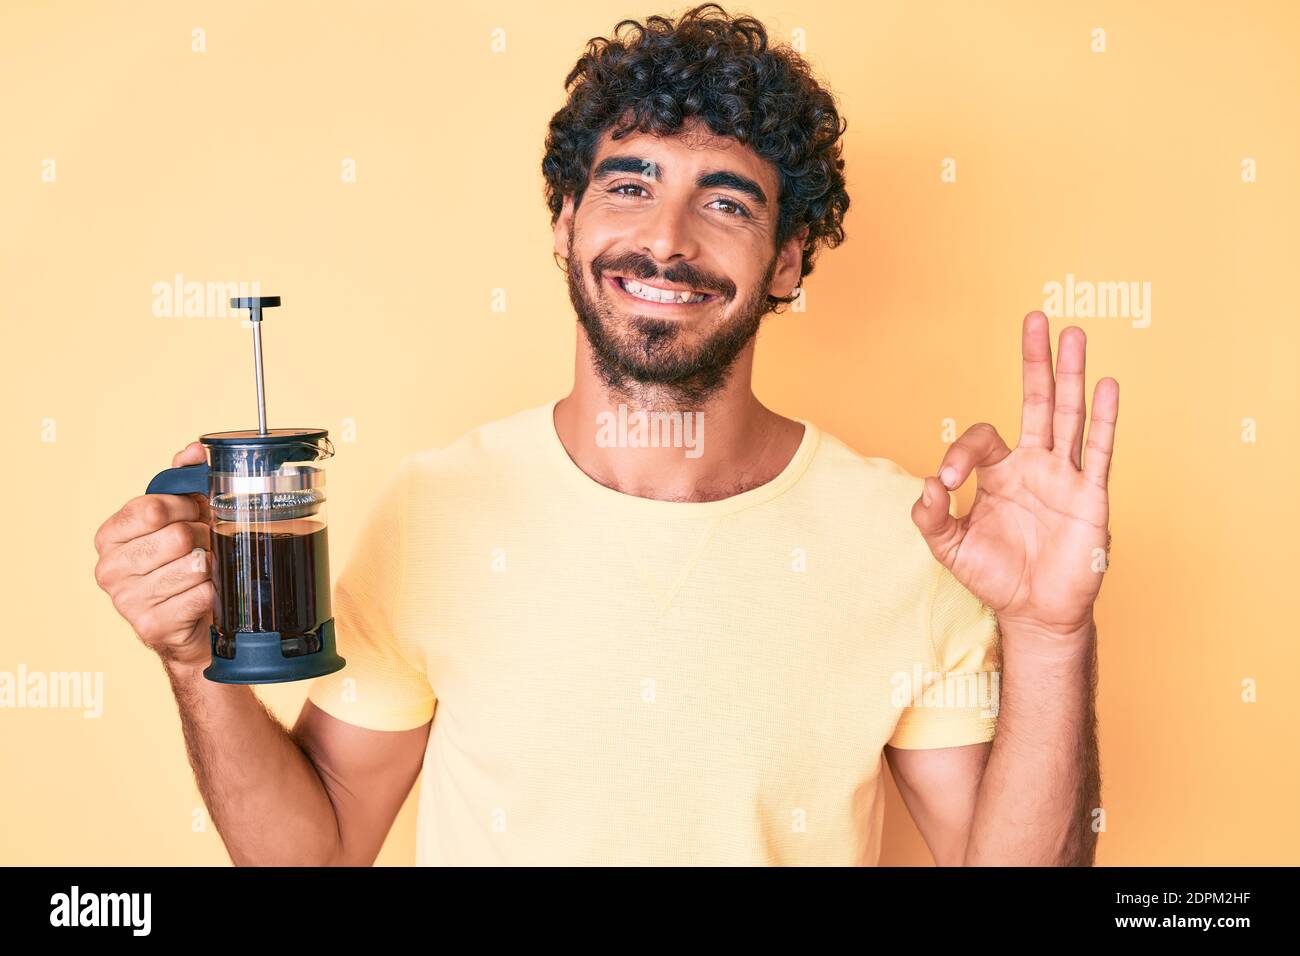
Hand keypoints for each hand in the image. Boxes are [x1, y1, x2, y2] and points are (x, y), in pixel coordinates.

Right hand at [93, 442, 214, 669]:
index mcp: (109, 536)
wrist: (189, 623)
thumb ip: (181, 480)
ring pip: (193, 566)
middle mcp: (109, 568)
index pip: (151, 508)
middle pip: (177, 537)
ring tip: (205, 569)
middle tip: (204, 544)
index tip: (195, 512)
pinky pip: (202, 595)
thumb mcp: (178, 518)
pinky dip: (214, 592)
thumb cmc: (182, 562)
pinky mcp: (152, 626)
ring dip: (211, 565)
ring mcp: (127, 600)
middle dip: (203, 536)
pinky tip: (206, 594)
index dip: (185, 507)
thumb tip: (193, 450)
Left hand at [910, 312, 1118, 637]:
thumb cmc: (995, 575)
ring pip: (1069, 415)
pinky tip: (1106, 384)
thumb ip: (929, 518)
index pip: (982, 439)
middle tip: (1035, 319)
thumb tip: (925, 486)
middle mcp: (1035, 465)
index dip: (960, 455)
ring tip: (1074, 334)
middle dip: (1035, 361)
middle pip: (1037, 401)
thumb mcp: (949, 547)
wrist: (1034, 612)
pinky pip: (1098, 451)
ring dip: (1071, 375)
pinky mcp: (1090, 496)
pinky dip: (1103, 419)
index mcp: (1000, 472)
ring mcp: (1065, 476)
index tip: (947, 486)